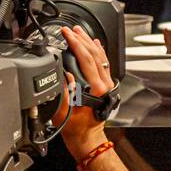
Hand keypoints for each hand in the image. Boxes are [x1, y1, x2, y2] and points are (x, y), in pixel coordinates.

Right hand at [52, 26, 115, 157]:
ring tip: (80, 32)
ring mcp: (107, 85)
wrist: (87, 140)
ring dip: (89, 43)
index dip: (76, 44)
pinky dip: (98, 52)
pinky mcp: (106, 86)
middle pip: (95, 54)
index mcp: (96, 89)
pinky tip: (94, 44)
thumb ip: (64, 92)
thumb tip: (63, 74)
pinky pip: (103, 64)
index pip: (86, 59)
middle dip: (82, 39)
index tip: (67, 35)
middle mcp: (104, 85)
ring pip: (100, 57)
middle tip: (71, 30)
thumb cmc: (76, 130)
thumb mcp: (64, 112)